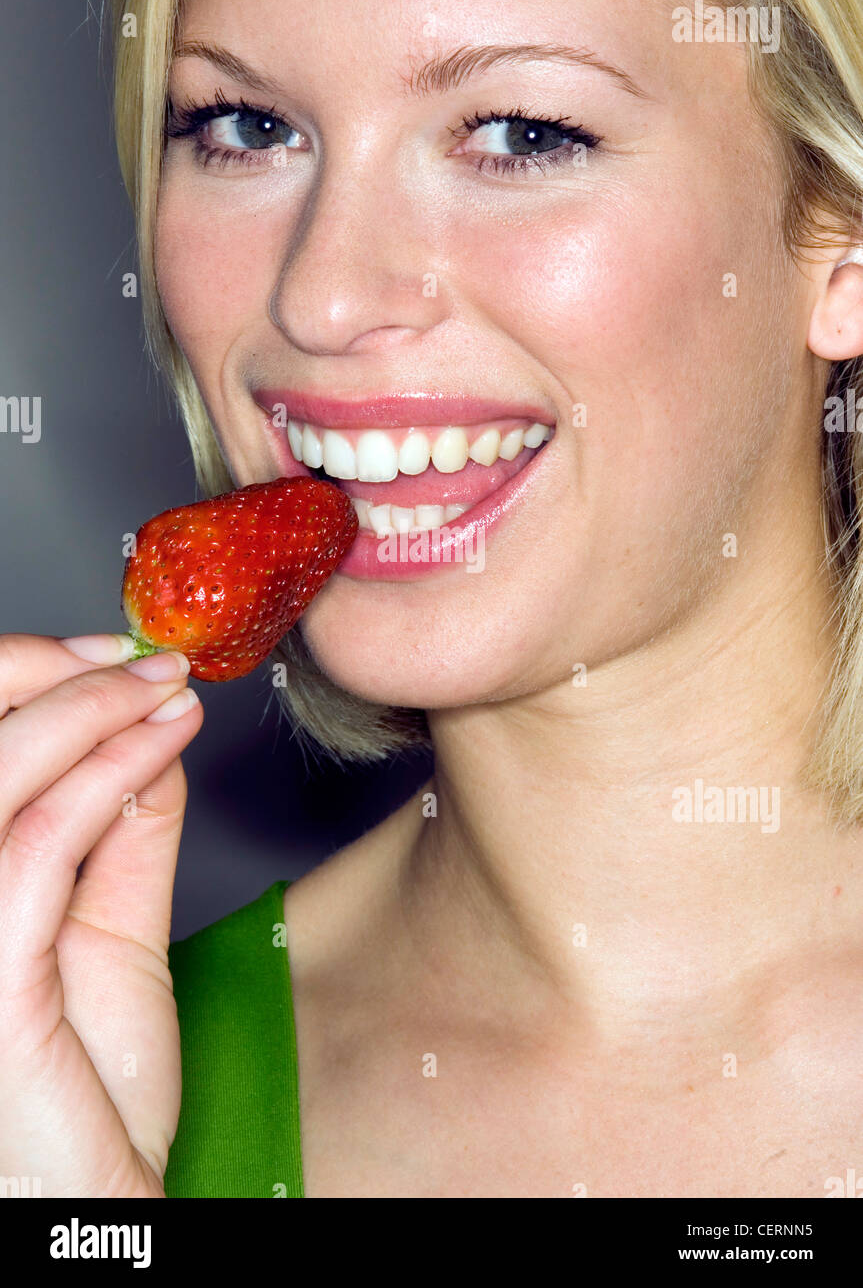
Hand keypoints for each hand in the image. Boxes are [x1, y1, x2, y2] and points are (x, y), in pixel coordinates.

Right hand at [0, 633, 203, 1196]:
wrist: (94, 1215)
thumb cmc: (88, 1099)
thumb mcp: (110, 940)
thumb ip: (121, 838)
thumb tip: (147, 739)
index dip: (23, 679)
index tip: (117, 657)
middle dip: (49, 677)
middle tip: (145, 661)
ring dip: (88, 711)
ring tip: (163, 689)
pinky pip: (35, 847)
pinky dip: (104, 775)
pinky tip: (158, 742)